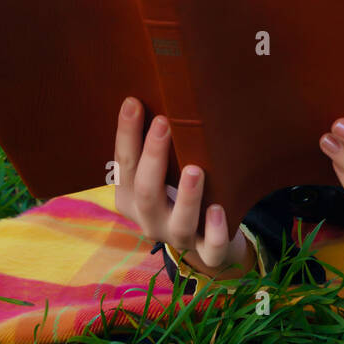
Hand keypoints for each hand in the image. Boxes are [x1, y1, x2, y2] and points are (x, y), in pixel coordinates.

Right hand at [112, 96, 254, 276]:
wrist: (209, 239)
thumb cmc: (180, 189)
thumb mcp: (163, 170)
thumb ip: (158, 144)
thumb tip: (157, 91)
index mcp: (132, 198)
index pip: (124, 165)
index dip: (127, 134)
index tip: (134, 101)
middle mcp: (151, 220)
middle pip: (146, 192)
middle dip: (154, 157)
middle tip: (164, 122)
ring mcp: (178, 238)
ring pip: (178, 223)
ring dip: (186, 196)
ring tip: (195, 170)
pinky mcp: (208, 253)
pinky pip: (209, 248)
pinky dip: (214, 231)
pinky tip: (218, 211)